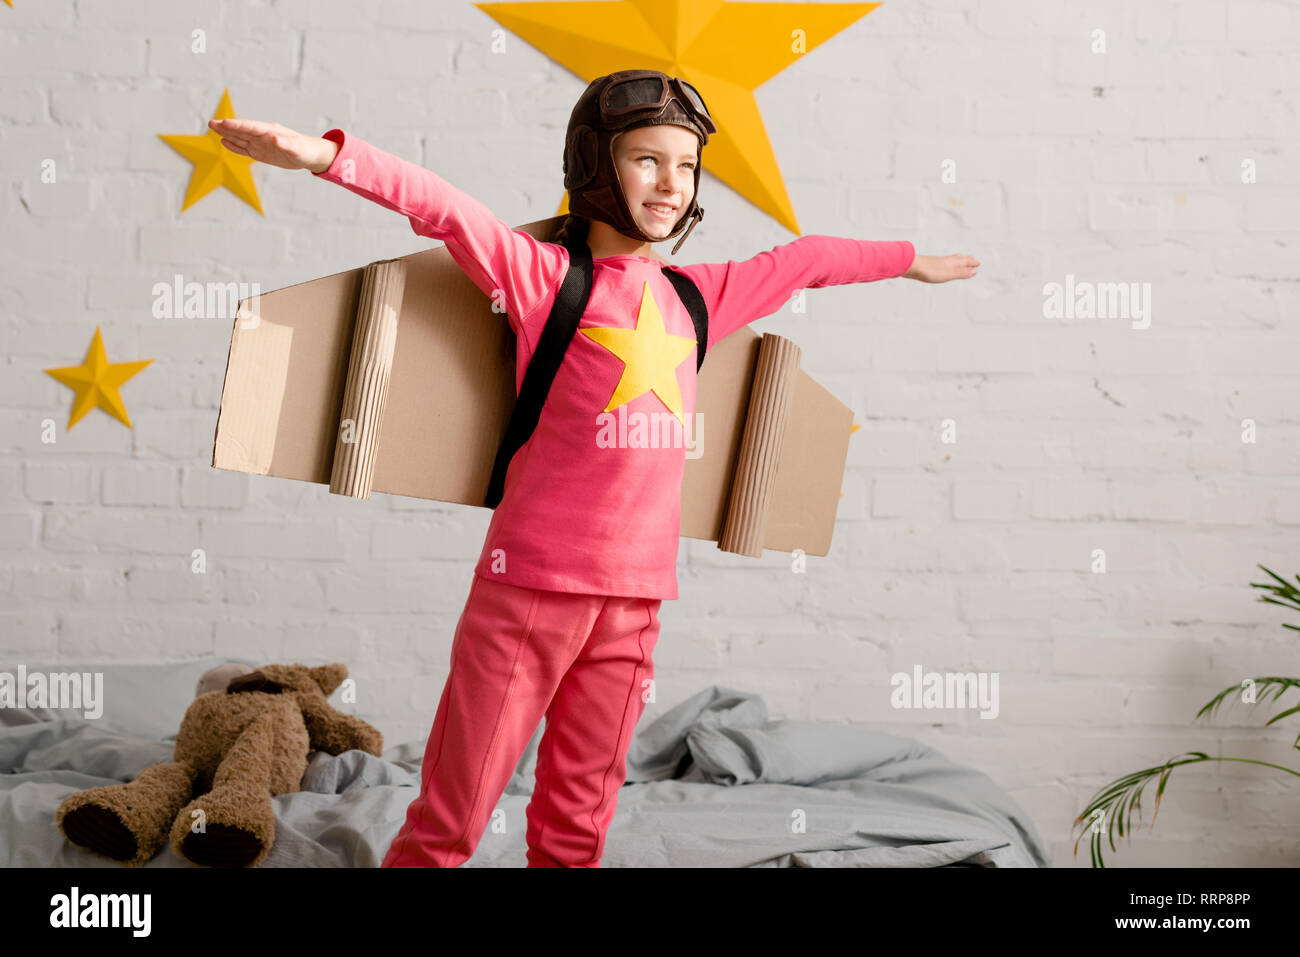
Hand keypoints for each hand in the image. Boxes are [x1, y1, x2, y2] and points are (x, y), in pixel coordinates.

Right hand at [208, 118, 337, 172]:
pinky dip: (235, 146)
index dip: (237, 125)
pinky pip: (245, 149)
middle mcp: (263, 136)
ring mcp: (261, 144)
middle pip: (242, 130)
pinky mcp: (261, 153)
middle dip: (227, 127)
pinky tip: (224, 142)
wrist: (310, 155)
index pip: (250, 127)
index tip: (224, 123)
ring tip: (213, 128)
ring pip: (241, 138)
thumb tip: (275, 138)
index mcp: (270, 131)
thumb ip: (286, 144)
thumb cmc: (305, 150)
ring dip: (227, 134)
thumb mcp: (297, 149)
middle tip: (211, 122)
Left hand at [905, 253, 979, 282]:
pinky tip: (942, 265)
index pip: (965, 262)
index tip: (978, 263)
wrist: (913, 266)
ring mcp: (938, 262)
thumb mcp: (949, 274)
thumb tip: (975, 271)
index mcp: (952, 262)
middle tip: (972, 258)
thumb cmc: (930, 270)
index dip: (972, 263)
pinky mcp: (931, 265)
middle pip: (959, 259)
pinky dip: (948, 263)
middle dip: (966, 259)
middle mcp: (946, 260)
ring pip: (951, 260)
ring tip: (959, 259)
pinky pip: (943, 263)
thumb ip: (962, 273)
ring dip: (958, 260)